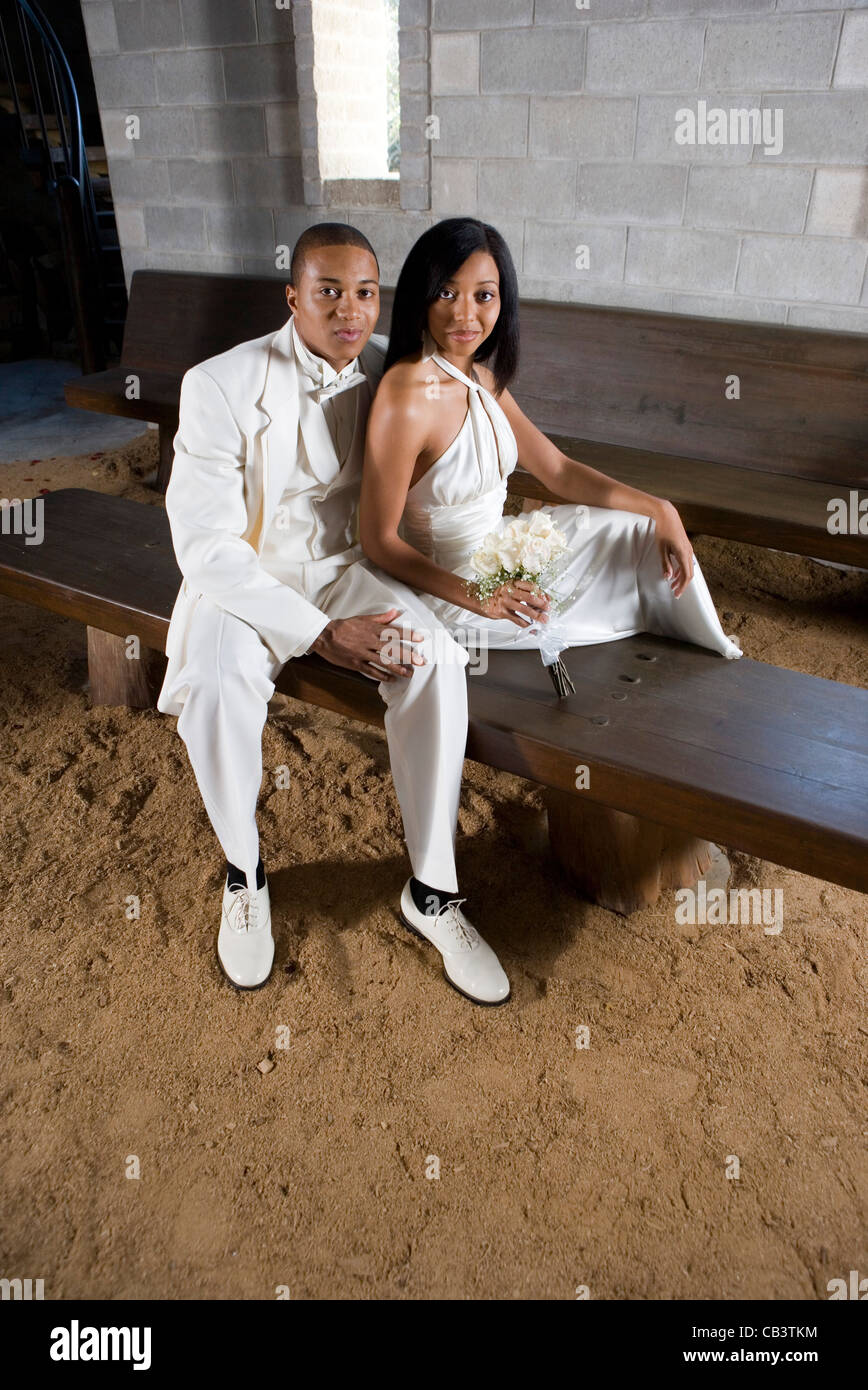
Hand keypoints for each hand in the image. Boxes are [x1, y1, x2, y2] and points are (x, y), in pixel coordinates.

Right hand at [309, 608, 425, 681]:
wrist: (323, 636)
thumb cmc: (343, 627)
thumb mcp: (362, 618)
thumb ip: (381, 618)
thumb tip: (395, 612)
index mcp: (371, 629)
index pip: (393, 631)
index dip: (408, 634)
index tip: (420, 638)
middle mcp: (368, 641)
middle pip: (391, 649)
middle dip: (407, 655)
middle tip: (420, 661)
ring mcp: (362, 653)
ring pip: (383, 662)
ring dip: (398, 668)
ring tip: (409, 673)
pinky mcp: (355, 663)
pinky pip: (370, 671)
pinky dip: (381, 676)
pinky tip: (390, 679)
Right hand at [477, 579, 549, 627]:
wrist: (480, 600)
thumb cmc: (498, 595)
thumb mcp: (510, 589)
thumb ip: (524, 593)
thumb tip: (541, 599)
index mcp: (513, 583)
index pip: (531, 586)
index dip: (541, 593)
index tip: (547, 599)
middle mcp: (509, 591)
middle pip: (529, 597)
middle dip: (541, 604)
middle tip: (548, 609)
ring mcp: (505, 601)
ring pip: (525, 609)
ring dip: (536, 615)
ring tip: (544, 619)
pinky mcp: (502, 612)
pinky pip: (517, 619)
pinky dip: (526, 624)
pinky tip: (531, 627)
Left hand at [654, 500, 693, 597]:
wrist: (667, 515)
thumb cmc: (662, 530)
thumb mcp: (661, 549)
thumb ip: (665, 564)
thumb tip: (669, 577)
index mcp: (683, 553)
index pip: (686, 575)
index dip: (682, 586)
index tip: (676, 594)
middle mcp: (688, 552)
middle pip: (689, 573)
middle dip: (682, 584)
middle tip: (674, 592)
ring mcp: (688, 548)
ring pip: (688, 567)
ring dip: (681, 577)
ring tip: (672, 584)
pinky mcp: (686, 546)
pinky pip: (687, 561)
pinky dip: (682, 569)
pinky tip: (675, 572)